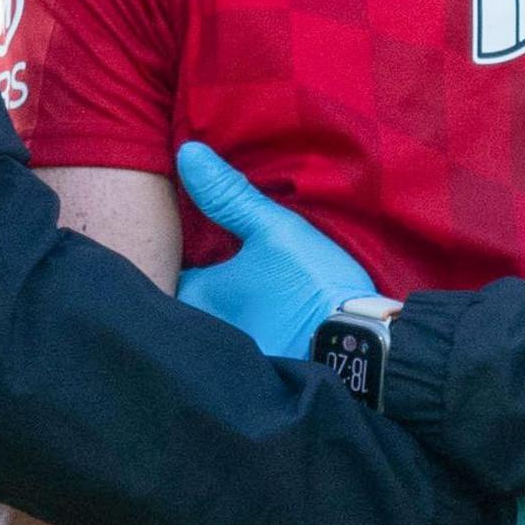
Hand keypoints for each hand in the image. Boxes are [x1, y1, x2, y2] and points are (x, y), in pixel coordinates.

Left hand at [171, 142, 376, 359]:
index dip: (172, 258)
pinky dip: (237, 335)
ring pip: (207, 328)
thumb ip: (229, 196)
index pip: (165, 275)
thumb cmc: (308, 286)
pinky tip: (259, 319)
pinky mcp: (256, 371)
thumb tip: (187, 153)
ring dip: (215, 314)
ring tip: (236, 293)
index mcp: (197, 298)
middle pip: (184, 304)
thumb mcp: (273, 231)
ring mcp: (229, 356)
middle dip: (191, 289)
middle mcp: (202, 334)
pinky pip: (232, 348)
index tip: (184, 245)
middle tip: (206, 267)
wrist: (359, 347)